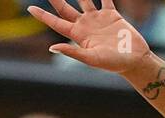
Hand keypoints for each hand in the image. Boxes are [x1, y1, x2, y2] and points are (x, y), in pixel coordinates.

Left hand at [28, 0, 152, 73]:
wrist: (134, 60)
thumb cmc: (113, 63)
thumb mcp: (91, 59)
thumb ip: (72, 52)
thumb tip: (51, 48)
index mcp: (78, 35)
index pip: (56, 22)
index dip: (42, 16)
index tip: (29, 9)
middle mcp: (85, 25)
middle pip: (65, 8)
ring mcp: (97, 18)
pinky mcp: (111, 14)